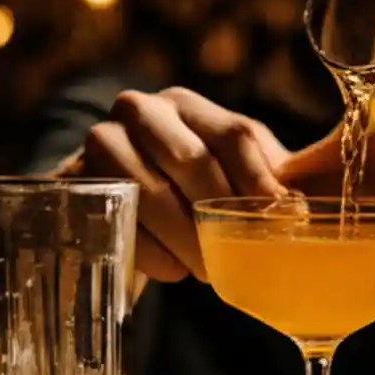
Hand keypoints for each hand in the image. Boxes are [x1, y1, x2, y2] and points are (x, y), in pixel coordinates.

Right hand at [58, 87, 291, 282]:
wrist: (113, 200)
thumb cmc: (189, 189)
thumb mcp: (230, 173)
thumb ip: (269, 180)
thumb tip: (300, 210)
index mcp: (185, 104)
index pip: (234, 135)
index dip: (262, 182)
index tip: (286, 220)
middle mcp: (139, 111)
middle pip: (192, 161)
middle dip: (223, 216)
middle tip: (246, 256)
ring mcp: (100, 145)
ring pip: (154, 195)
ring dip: (190, 241)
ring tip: (210, 270)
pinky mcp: (74, 186)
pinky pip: (123, 226)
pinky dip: (157, 256)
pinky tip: (175, 268)